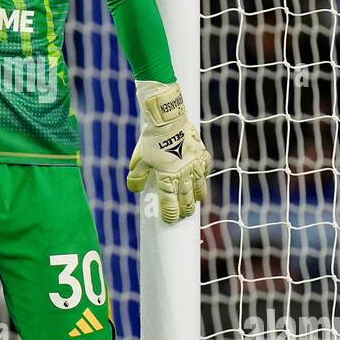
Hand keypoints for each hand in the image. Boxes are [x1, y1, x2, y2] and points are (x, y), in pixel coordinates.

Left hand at [126, 79, 211, 222]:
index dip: (170, 215)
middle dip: (184, 210)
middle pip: (187, 200)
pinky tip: (200, 180)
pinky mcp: (202, 155)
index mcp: (167, 178)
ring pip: (199, 189)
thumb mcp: (139, 159)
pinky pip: (205, 171)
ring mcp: (195, 166)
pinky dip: (202, 178)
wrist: (167, 119)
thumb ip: (137, 176)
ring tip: (193, 203)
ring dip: (196, 198)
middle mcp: (183, 175)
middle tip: (182, 215)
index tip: (170, 220)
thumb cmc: (151, 139)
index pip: (170, 204)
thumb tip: (134, 190)